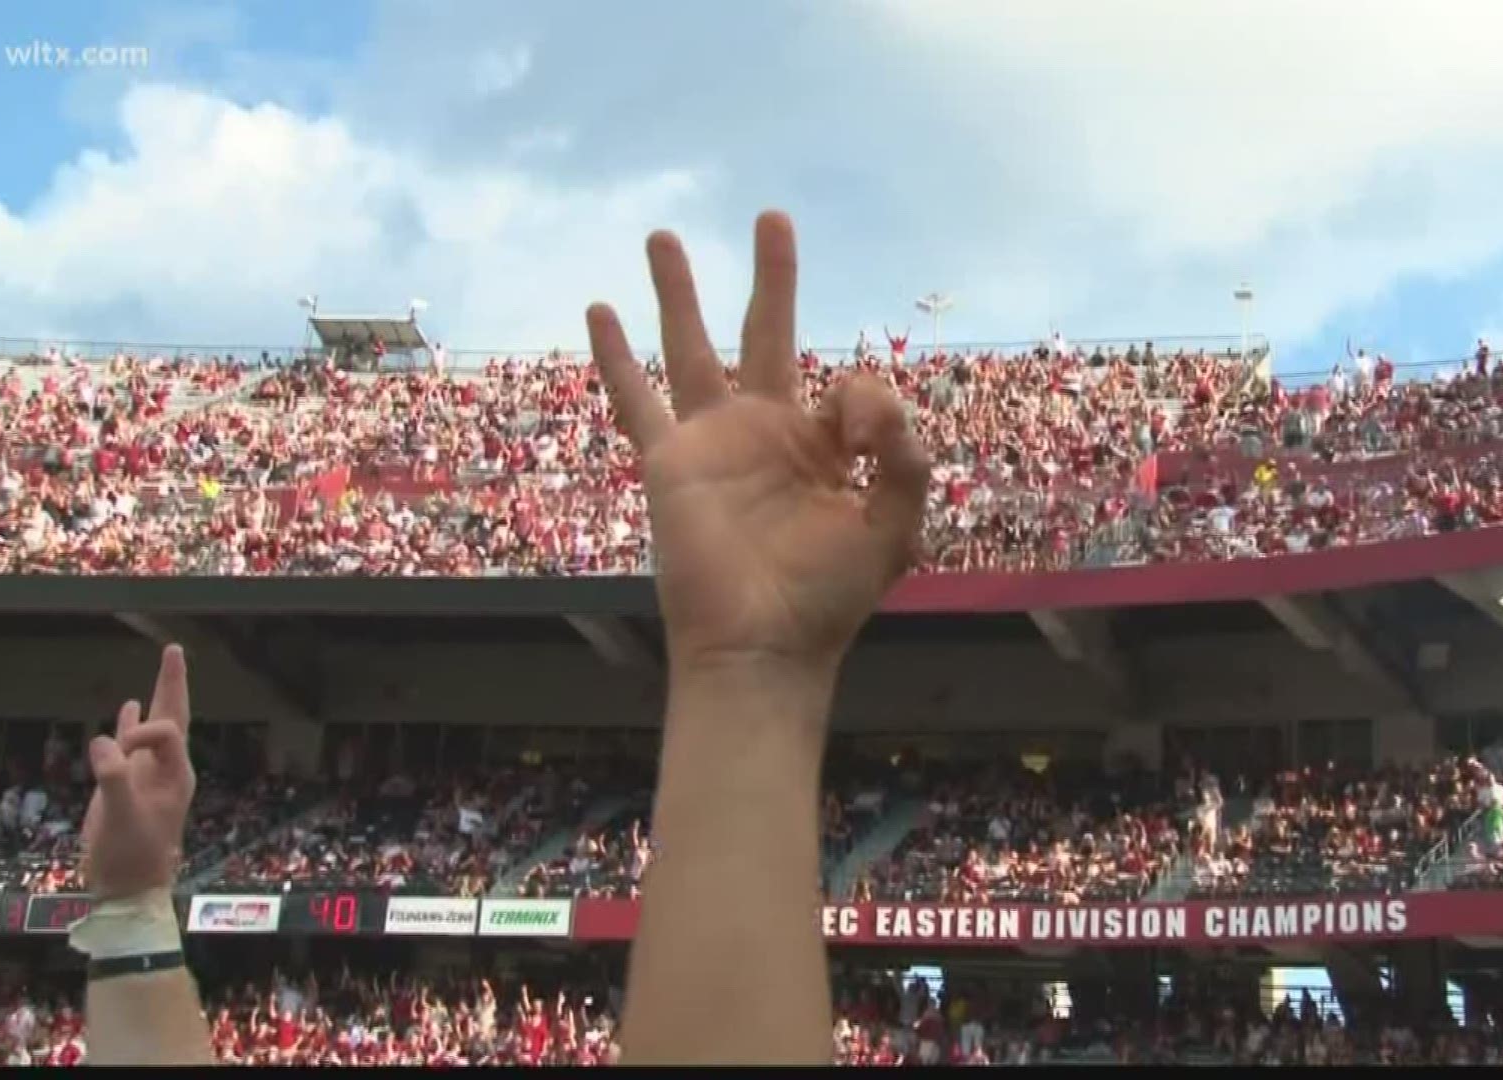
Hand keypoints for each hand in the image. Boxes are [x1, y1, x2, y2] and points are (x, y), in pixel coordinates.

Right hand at [80, 645, 194, 899]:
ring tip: (163, 670)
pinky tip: (127, 709)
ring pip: (153, 729)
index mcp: (177, 774)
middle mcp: (168, 770)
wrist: (127, 889)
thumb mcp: (123, 818)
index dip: (141, 732)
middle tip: (175, 650)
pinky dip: (129, 726)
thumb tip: (102, 743)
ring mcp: (148, 776)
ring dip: (155, 700)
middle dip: (172, 684)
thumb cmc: (132, 856)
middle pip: (173, 717)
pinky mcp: (128, 785)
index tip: (117, 751)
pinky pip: (130, 747)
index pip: (168, 732)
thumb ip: (114, 779)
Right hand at [586, 212, 929, 671]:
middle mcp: (767, 433)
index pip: (850, 389)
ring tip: (662, 234)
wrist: (762, 648)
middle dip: (771, 276)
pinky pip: (636, 398)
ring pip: (691, 347)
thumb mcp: (893, 526)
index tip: (866, 435)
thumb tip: (870, 392)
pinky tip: (599, 309)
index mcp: (825, 449)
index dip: (867, 400)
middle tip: (772, 217)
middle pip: (767, 333)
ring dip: (678, 291)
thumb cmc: (827, 598)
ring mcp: (713, 442)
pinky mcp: (669, 461)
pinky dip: (615, 356)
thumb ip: (904, 458)